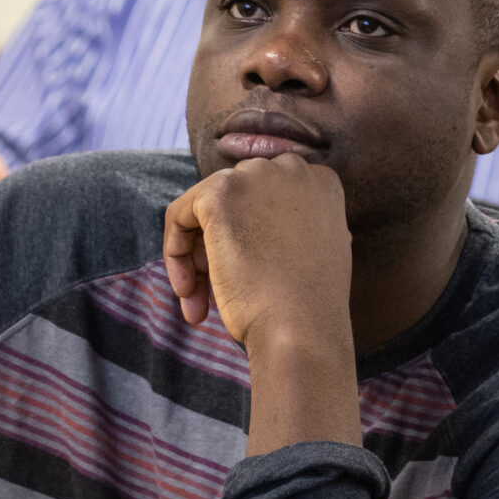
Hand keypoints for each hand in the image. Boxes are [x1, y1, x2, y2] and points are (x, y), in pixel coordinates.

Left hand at [162, 155, 360, 453]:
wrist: (302, 330)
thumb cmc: (308, 308)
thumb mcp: (316, 253)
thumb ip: (293, 227)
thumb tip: (253, 228)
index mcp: (321, 182)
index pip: (266, 199)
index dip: (250, 239)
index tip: (246, 276)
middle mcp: (292, 168)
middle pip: (234, 201)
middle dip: (218, 248)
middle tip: (213, 295)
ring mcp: (255, 176)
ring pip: (204, 209)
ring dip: (197, 259)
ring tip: (200, 305)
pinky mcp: (219, 194)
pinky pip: (179, 216)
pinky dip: (176, 255)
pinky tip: (189, 294)